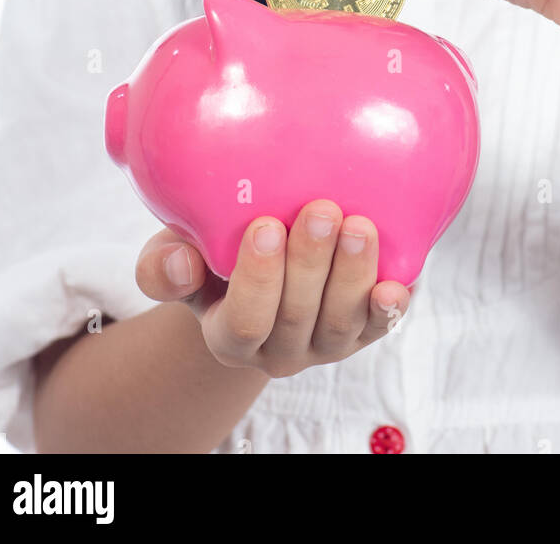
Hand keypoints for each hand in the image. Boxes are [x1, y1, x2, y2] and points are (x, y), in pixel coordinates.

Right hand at [135, 201, 409, 375]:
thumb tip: (181, 262)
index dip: (257, 278)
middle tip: (320, 210)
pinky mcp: (363, 330)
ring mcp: (325, 342)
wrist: (258, 267)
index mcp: (229, 336)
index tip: (265, 225)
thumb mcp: (177, 257)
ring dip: (353, 272)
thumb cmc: (212, 253)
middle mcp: (279, 348)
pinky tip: (397, 284)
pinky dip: (390, 307)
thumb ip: (163, 265)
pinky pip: (380, 325)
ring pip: (341, 319)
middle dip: (311, 262)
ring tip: (359, 225)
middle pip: (298, 315)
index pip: (243, 321)